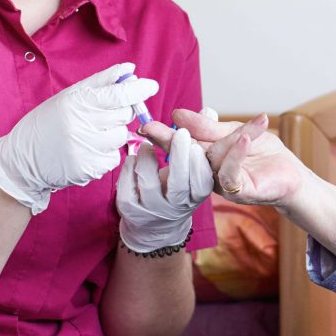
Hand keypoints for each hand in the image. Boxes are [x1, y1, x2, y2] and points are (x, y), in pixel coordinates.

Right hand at [0, 63, 157, 214]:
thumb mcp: (69, 97)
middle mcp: (81, 125)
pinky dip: (106, 153)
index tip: (151, 85)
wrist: (22, 161)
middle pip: (123, 115)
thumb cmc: (48, 123)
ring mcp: (86, 149)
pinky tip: (87, 150)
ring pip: (121, 136)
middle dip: (119, 113)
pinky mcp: (89, 169)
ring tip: (90, 134)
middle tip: (101, 115)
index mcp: (76, 103)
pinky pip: (114, 157)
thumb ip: (100, 82)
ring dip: (112, 134)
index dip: (138, 89)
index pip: (118, 95)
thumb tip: (130, 69)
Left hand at [118, 117, 213, 251]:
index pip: (202, 180)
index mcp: (196, 195)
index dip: (198, 160)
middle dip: (179, 155)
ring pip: (149, 182)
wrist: (155, 225)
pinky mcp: (131, 212)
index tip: (192, 139)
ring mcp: (153, 211)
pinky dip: (129, 168)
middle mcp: (177, 206)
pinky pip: (127, 187)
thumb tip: (208, 110)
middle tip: (179, 133)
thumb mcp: (191, 168)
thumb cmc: (176, 187)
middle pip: (179, 182)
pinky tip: (133, 159)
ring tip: (147, 145)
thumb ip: (199, 139)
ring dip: (147, 157)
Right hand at [171, 109, 309, 206]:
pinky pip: (229, 173)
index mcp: (205, 156)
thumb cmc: (264, 153)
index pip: (181, 145)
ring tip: (246, 132)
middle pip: (188, 155)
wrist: (292, 173)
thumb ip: (208, 127)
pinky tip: (244, 139)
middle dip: (174, 140)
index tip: (146, 126)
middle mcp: (208, 172)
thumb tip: (177, 114)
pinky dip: (235, 154)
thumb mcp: (235, 132)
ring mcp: (221, 184)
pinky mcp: (237, 192)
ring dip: (230, 141)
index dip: (163, 136)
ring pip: (213, 158)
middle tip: (161, 127)